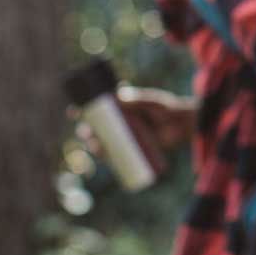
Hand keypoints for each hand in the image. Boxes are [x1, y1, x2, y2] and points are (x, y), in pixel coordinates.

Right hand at [76, 87, 195, 174]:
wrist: (182, 125)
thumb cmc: (166, 109)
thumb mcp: (152, 102)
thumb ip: (138, 98)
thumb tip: (119, 94)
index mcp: (120, 108)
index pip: (97, 109)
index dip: (83, 111)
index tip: (73, 111)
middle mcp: (120, 123)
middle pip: (97, 129)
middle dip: (87, 132)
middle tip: (86, 134)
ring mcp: (126, 137)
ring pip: (105, 143)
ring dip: (95, 147)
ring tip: (95, 147)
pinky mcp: (133, 149)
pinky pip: (116, 156)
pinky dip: (108, 159)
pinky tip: (103, 160)